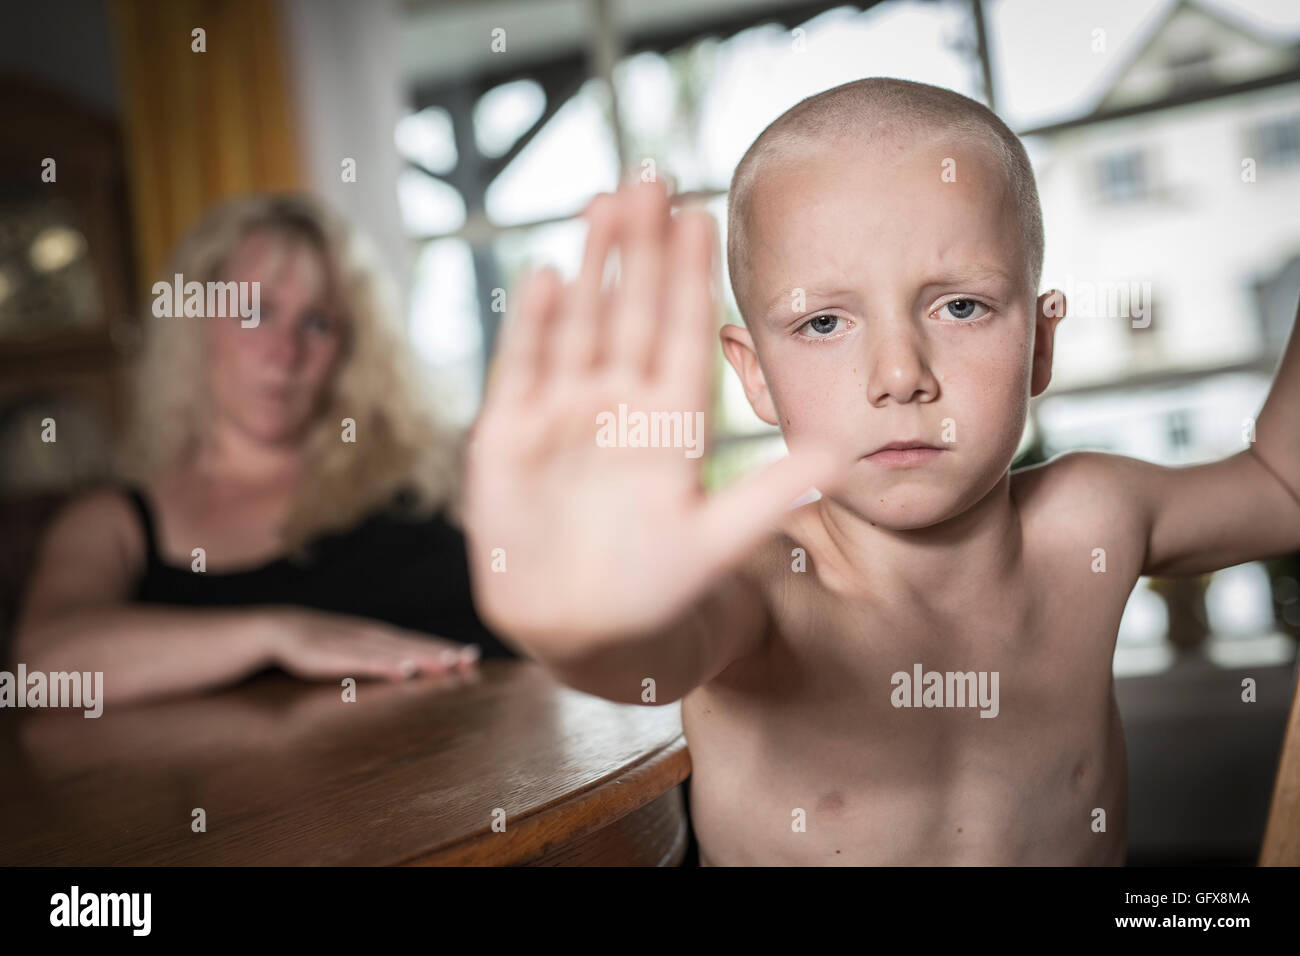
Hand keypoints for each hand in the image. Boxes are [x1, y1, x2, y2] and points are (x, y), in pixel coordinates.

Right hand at [262, 607, 478, 681]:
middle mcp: (371, 636)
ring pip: (395, 651)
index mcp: (378, 636)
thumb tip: (407, 667)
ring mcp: (354, 643)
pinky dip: (386, 665)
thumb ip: (378, 656)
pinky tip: (403, 670)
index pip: (417, 641)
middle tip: (469, 658)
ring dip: (422, 656)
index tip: (471, 656)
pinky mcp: (335, 655)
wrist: (279, 630)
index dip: (443, 648)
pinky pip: (365, 661)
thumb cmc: (320, 644)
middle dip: (442, 652)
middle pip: (412, 644)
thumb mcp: (353, 648)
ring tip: (447, 663)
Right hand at [464, 178, 843, 647]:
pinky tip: (547, 276)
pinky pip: (523, 372)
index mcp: (671, 425)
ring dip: (591, 267)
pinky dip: (533, 329)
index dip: (689, 278)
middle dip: (640, 250)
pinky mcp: (510, 438)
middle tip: (648, 179)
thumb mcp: (715, 544)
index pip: (683, 335)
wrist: (586, 631)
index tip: (700, 217)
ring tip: (601, 203)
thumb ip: (766, 498)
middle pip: (632, 314)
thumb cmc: (656, 590)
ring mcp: (564, 417)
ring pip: (579, 326)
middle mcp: (619, 408)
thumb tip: (838, 457)